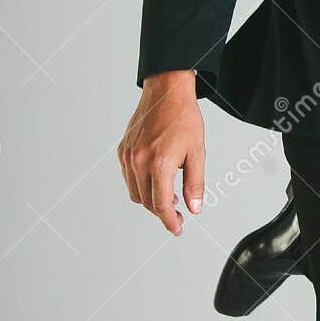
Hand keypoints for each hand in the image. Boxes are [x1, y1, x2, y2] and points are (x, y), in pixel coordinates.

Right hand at [118, 71, 204, 235]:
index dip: (170, 221)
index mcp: (159, 163)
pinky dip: (141, 185)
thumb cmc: (183, 118)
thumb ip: (195, 184)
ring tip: (168, 197)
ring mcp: (128, 156)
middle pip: (147, 202)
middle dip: (162, 213)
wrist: (166, 91)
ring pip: (135, 193)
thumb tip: (194, 208)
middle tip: (178, 216)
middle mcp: (139, 161)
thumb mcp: (197, 153)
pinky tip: (155, 180)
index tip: (177, 229)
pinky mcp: (122, 150)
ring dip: (150, 200)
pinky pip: (129, 178)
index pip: (161, 205)